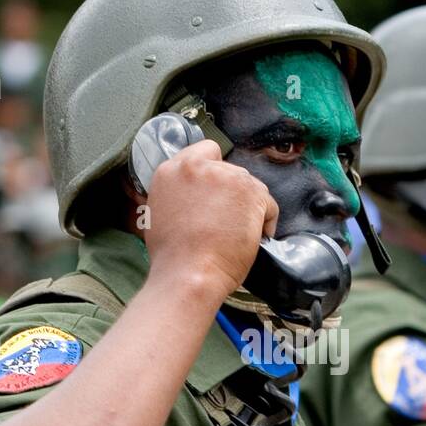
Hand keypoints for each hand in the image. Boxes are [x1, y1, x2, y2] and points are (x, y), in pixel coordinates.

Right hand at [142, 139, 276, 303]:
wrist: (188, 273)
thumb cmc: (172, 256)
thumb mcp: (158, 214)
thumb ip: (176, 194)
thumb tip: (189, 197)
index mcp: (171, 170)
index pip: (204, 152)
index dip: (214, 172)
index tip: (217, 192)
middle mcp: (198, 167)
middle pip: (229, 170)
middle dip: (231, 193)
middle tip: (227, 220)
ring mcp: (226, 177)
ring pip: (249, 185)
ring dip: (248, 206)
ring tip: (238, 233)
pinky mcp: (250, 192)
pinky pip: (267, 203)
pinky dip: (265, 221)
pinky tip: (253, 239)